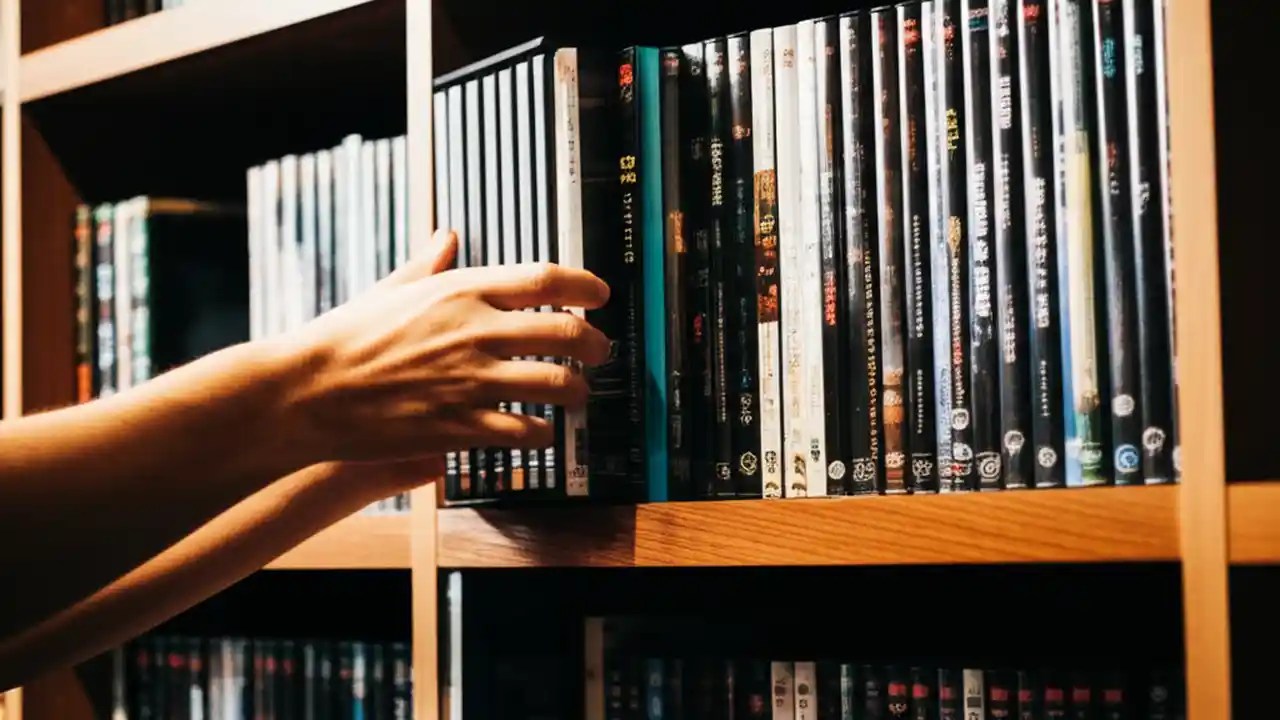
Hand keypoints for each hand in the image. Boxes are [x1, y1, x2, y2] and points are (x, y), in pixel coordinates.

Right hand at [275, 229, 611, 464]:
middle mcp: (475, 331)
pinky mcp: (461, 426)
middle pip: (566, 332)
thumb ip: (429, 265)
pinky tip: (540, 430)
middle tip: (599, 352)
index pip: (546, 279)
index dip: (585, 286)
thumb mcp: (390, 290)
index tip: (601, 295)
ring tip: (577, 394)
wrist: (308, 391)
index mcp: (461, 290)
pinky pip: (527, 431)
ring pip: (557, 384)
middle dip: (595, 344)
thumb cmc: (345, 337)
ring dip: (577, 391)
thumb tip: (448, 236)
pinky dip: (543, 432)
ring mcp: (471, 380)